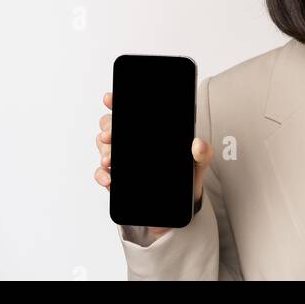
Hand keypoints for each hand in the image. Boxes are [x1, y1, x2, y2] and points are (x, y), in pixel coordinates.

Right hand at [93, 92, 212, 240]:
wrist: (180, 205)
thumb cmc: (187, 177)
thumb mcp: (198, 162)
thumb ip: (202, 152)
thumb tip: (198, 144)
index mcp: (149, 131)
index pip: (129, 112)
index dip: (116, 102)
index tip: (110, 99)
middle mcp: (132, 142)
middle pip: (110, 126)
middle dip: (107, 129)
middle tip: (110, 136)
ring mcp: (123, 159)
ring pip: (104, 147)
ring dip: (104, 152)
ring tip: (110, 160)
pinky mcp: (118, 178)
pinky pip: (102, 173)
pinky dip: (102, 175)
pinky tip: (109, 179)